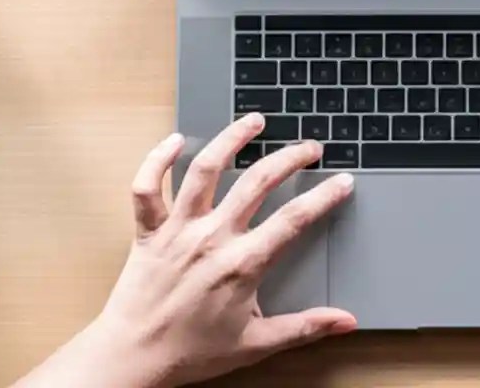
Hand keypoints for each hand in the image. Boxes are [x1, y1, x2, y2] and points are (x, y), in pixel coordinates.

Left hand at [90, 115, 355, 386]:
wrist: (132, 359)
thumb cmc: (192, 353)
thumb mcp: (257, 344)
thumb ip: (305, 327)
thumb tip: (347, 321)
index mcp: (242, 264)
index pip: (294, 219)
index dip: (323, 196)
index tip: (342, 181)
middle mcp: (211, 237)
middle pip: (257, 181)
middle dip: (289, 157)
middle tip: (310, 147)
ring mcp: (177, 229)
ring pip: (205, 169)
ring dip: (231, 139)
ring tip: (254, 121)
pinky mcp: (148, 231)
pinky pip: (148, 187)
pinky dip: (157, 159)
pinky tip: (176, 140)